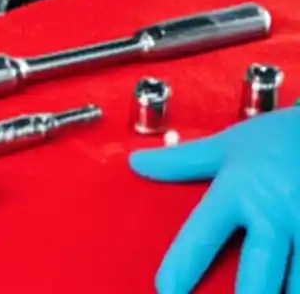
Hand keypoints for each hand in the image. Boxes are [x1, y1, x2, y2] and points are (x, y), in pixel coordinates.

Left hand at [129, 107, 299, 293]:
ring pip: (298, 283)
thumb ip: (181, 162)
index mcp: (239, 192)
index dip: (185, 264)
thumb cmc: (276, 139)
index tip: (166, 290)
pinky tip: (291, 287)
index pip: (204, 234)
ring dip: (283, 292)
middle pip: (260, 274)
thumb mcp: (226, 145)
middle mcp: (276, 214)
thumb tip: (134, 164)